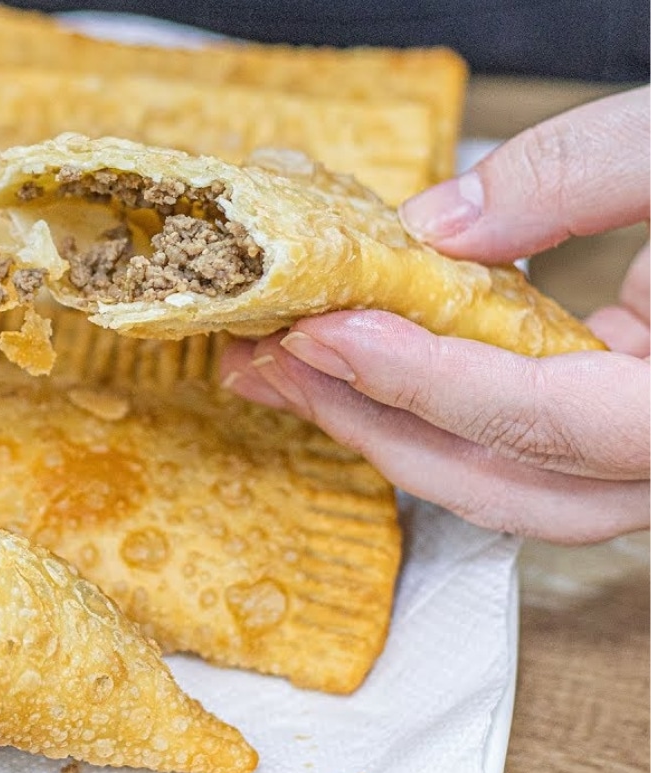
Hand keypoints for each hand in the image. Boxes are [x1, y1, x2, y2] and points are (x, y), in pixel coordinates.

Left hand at [222, 87, 649, 543]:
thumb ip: (582, 172)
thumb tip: (435, 230)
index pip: (552, 419)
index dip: (428, 381)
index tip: (326, 334)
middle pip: (515, 486)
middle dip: (380, 430)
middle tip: (272, 368)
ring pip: (517, 485)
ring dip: (393, 433)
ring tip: (290, 373)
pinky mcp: (632, 417)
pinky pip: (526, 443)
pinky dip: (439, 410)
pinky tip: (366, 362)